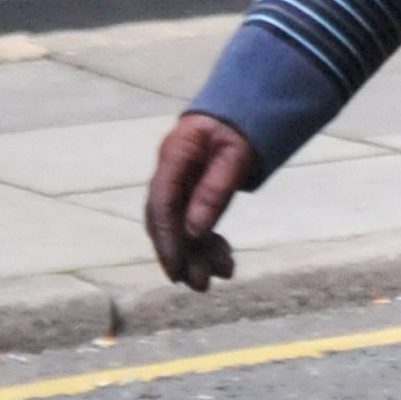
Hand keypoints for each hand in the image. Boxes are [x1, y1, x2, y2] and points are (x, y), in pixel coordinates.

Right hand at [144, 110, 259, 290]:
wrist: (239, 114)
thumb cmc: (237, 128)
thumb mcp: (235, 154)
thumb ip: (214, 189)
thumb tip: (195, 231)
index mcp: (174, 155)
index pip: (161, 205)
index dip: (167, 240)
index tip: (177, 270)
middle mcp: (170, 172)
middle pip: (166, 222)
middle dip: (182, 256)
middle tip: (201, 285)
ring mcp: (179, 184)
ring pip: (181, 227)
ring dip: (198, 255)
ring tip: (223, 275)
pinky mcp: (191, 195)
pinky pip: (195, 224)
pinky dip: (209, 244)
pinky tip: (225, 261)